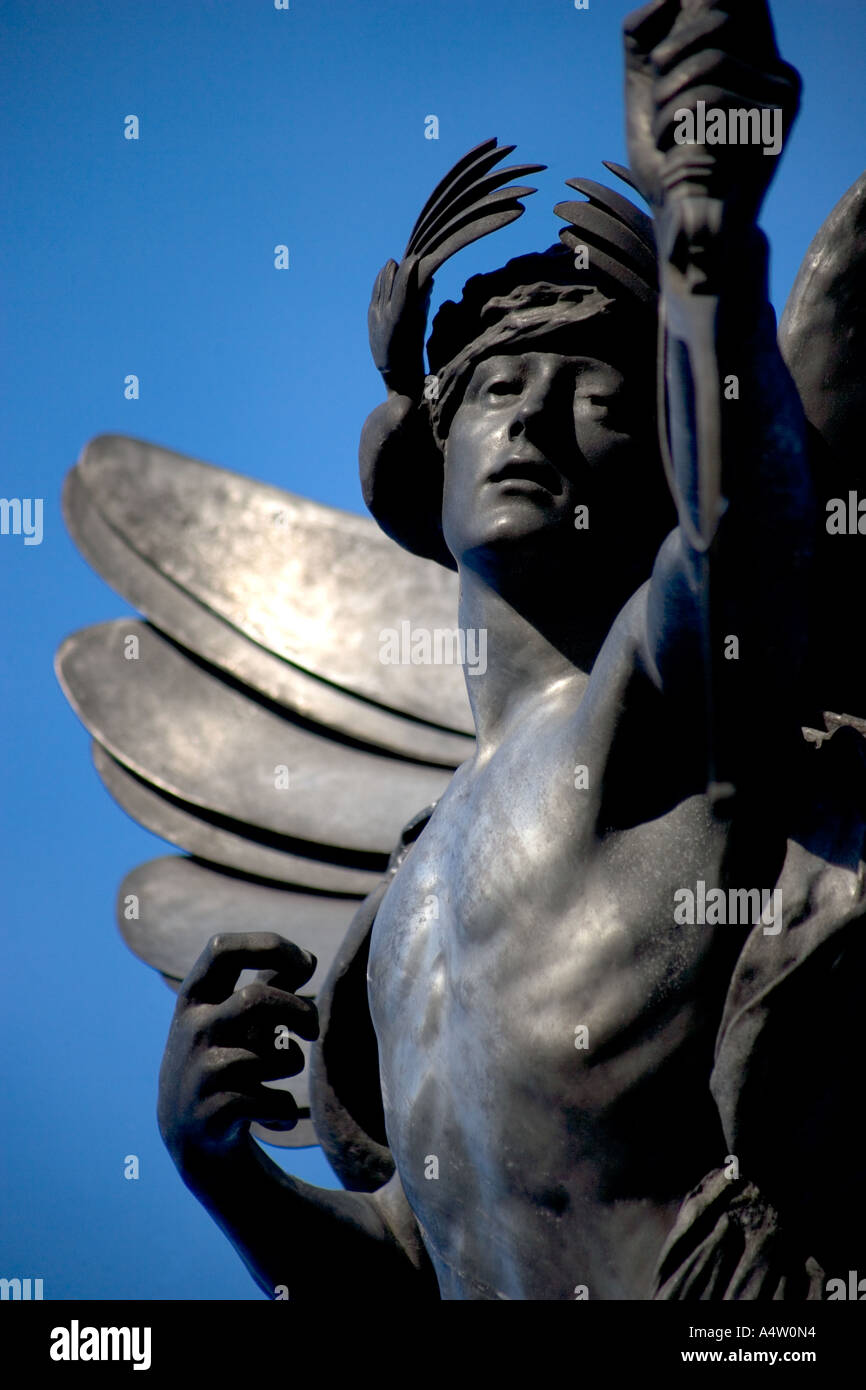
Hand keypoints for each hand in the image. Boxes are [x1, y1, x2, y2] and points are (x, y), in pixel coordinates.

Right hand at [157, 933, 317, 1174]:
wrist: (191, 1133)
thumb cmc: (226, 1057)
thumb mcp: (240, 1019)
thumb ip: (272, 986)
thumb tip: (310, 959)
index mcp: (196, 998)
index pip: (221, 949)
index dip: (268, 945)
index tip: (306, 963)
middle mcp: (193, 1031)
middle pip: (254, 1000)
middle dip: (300, 1010)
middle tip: (313, 1028)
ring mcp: (200, 1073)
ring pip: (268, 1058)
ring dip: (292, 1062)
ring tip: (285, 1072)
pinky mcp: (213, 1113)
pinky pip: (272, 1103)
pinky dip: (285, 1110)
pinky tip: (276, 1117)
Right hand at [367, 140, 543, 398]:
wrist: (398, 384)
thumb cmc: (412, 357)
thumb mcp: (422, 311)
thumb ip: (424, 284)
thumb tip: (417, 264)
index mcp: (415, 260)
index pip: (444, 207)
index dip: (468, 179)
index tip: (499, 158)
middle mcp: (411, 256)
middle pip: (451, 200)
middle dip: (484, 173)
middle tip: (520, 153)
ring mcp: (413, 267)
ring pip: (457, 215)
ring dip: (494, 195)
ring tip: (531, 183)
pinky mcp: (419, 282)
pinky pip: (457, 243)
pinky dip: (486, 225)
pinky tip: (516, 213)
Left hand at [623, 0, 799, 262]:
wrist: (685, 224)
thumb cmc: (665, 164)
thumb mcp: (645, 93)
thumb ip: (645, 40)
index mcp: (752, 59)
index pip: (724, 4)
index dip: (687, 14)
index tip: (658, 58)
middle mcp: (775, 69)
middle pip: (719, 16)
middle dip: (672, 56)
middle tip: (657, 93)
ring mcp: (782, 94)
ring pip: (714, 58)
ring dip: (671, 96)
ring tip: (662, 133)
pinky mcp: (775, 123)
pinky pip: (715, 96)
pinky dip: (679, 120)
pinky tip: (674, 149)